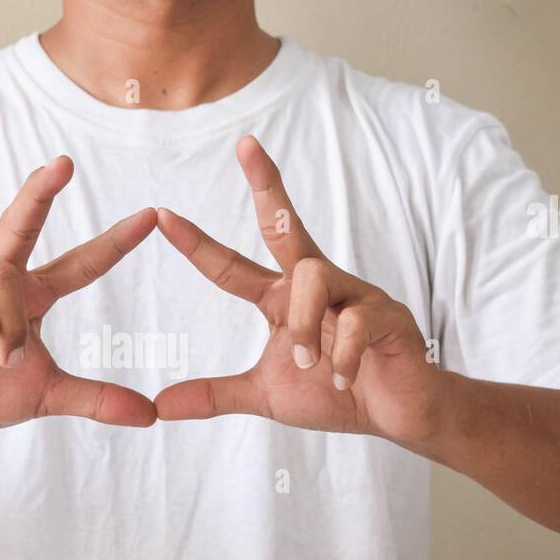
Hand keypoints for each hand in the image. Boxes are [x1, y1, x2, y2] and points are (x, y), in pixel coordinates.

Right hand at [0, 156, 157, 436]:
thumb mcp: (47, 396)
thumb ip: (96, 399)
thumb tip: (151, 416)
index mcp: (30, 298)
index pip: (81, 263)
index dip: (114, 242)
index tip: (150, 216)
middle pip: (23, 224)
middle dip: (40, 193)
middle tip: (64, 164)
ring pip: (1, 275)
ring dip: (10, 320)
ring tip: (6, 355)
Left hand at [154, 136, 447, 444]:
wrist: (399, 414)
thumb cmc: (337, 392)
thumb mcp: (265, 396)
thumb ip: (215, 396)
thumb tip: (160, 406)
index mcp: (284, 298)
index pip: (231, 266)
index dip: (197, 243)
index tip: (162, 214)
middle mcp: (318, 284)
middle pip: (285, 225)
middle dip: (267, 185)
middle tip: (246, 146)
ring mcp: (356, 295)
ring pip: (315, 277)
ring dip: (303, 325)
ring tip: (308, 365)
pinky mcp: (389, 316)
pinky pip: (357, 322)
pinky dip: (342, 357)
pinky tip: (343, 380)